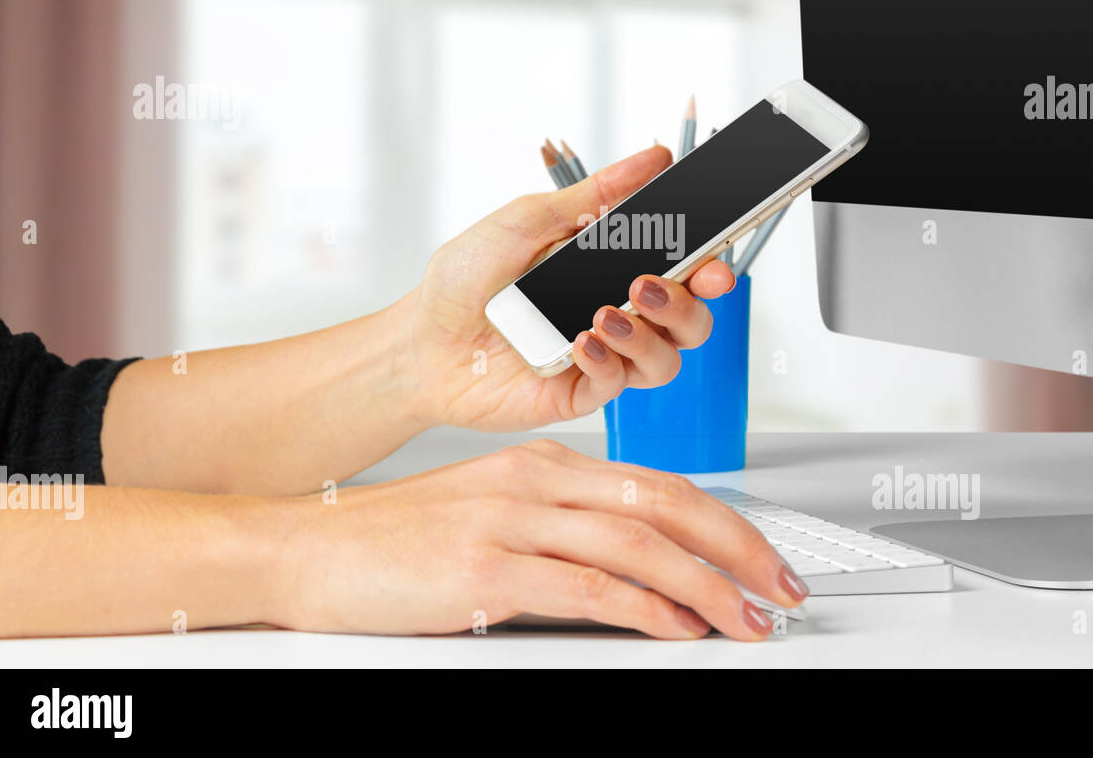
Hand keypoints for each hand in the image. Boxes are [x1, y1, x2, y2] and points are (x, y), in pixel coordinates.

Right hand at [277, 439, 807, 638]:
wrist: (309, 548)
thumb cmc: (398, 538)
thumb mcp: (492, 515)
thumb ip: (563, 531)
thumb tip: (639, 573)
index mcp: (543, 463)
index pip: (657, 485)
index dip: (724, 522)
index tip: (763, 558)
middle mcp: (536, 480)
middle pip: (664, 505)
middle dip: (738, 547)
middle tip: (783, 586)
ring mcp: (510, 520)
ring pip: (636, 544)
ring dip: (706, 585)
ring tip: (747, 619)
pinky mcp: (484, 568)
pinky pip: (585, 585)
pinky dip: (643, 608)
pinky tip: (677, 629)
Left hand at [399, 145, 734, 432]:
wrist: (420, 340)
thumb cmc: (466, 279)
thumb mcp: (528, 220)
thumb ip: (596, 194)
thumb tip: (654, 158)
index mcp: (611, 269)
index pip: (684, 269)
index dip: (711, 266)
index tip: (715, 260)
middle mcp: (616, 314)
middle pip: (692, 319)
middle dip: (687, 303)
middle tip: (647, 284)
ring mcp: (602, 357)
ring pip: (667, 358)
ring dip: (646, 334)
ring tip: (603, 313)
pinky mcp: (580, 394)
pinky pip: (619, 386)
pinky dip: (607, 361)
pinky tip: (579, 343)